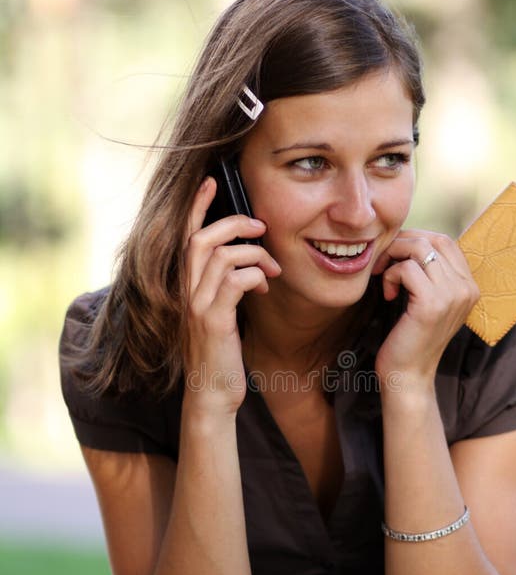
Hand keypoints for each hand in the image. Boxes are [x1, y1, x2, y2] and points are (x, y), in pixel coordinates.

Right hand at [183, 177, 280, 412]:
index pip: (184, 235)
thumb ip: (226, 286)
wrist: (212, 392)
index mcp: (186, 286)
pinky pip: (236, 281)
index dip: (197, 206)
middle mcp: (185, 291)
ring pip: (221, 256)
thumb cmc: (220, 353)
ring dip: (255, 254)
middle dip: (234, 222)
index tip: (213, 182)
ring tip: (273, 269)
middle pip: (199, 238)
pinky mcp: (213, 321)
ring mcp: (197, 306)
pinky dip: (256, 276)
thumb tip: (249, 261)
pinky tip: (266, 288)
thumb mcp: (220, 313)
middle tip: (261, 227)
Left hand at [374, 230, 478, 389]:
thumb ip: (429, 273)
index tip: (395, 256)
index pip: (446, 241)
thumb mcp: (427, 300)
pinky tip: (388, 295)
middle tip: (383, 262)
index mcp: (469, 286)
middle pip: (434, 240)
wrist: (408, 375)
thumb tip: (409, 239)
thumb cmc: (411, 336)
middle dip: (402, 244)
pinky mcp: (432, 304)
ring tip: (383, 276)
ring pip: (420, 249)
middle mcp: (467, 288)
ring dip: (394, 257)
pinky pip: (406, 268)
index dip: (416, 240)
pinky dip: (390, 276)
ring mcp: (452, 295)